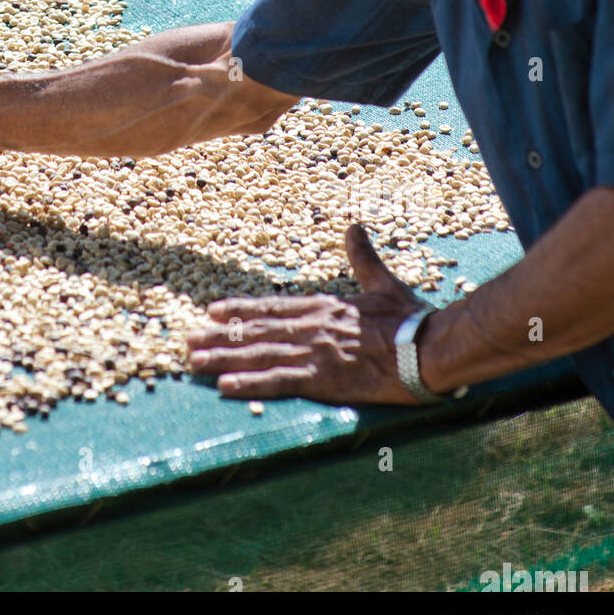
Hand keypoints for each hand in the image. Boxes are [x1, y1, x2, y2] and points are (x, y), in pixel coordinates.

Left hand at [185, 224, 428, 404]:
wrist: (428, 348)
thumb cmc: (409, 319)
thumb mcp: (382, 283)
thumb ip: (362, 258)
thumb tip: (353, 227)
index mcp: (321, 307)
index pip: (270, 308)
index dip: (239, 311)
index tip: (211, 312)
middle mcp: (309, 328)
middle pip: (255, 332)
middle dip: (218, 338)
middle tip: (186, 342)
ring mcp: (313, 354)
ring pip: (259, 355)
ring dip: (223, 360)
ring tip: (194, 364)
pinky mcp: (323, 380)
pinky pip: (280, 381)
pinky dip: (251, 384)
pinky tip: (226, 387)